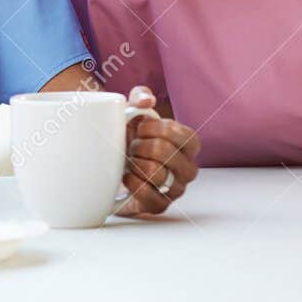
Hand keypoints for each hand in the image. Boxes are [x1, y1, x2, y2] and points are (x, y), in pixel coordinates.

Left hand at [118, 85, 199, 216]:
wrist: (112, 163)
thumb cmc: (131, 136)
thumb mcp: (134, 110)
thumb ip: (140, 96)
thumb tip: (146, 101)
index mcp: (189, 144)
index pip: (183, 135)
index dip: (156, 129)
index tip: (141, 128)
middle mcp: (188, 168)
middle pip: (165, 152)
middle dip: (141, 146)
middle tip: (133, 147)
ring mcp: (176, 189)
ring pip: (156, 173)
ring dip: (135, 164)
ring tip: (130, 161)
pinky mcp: (160, 205)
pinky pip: (150, 196)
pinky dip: (134, 184)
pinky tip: (127, 176)